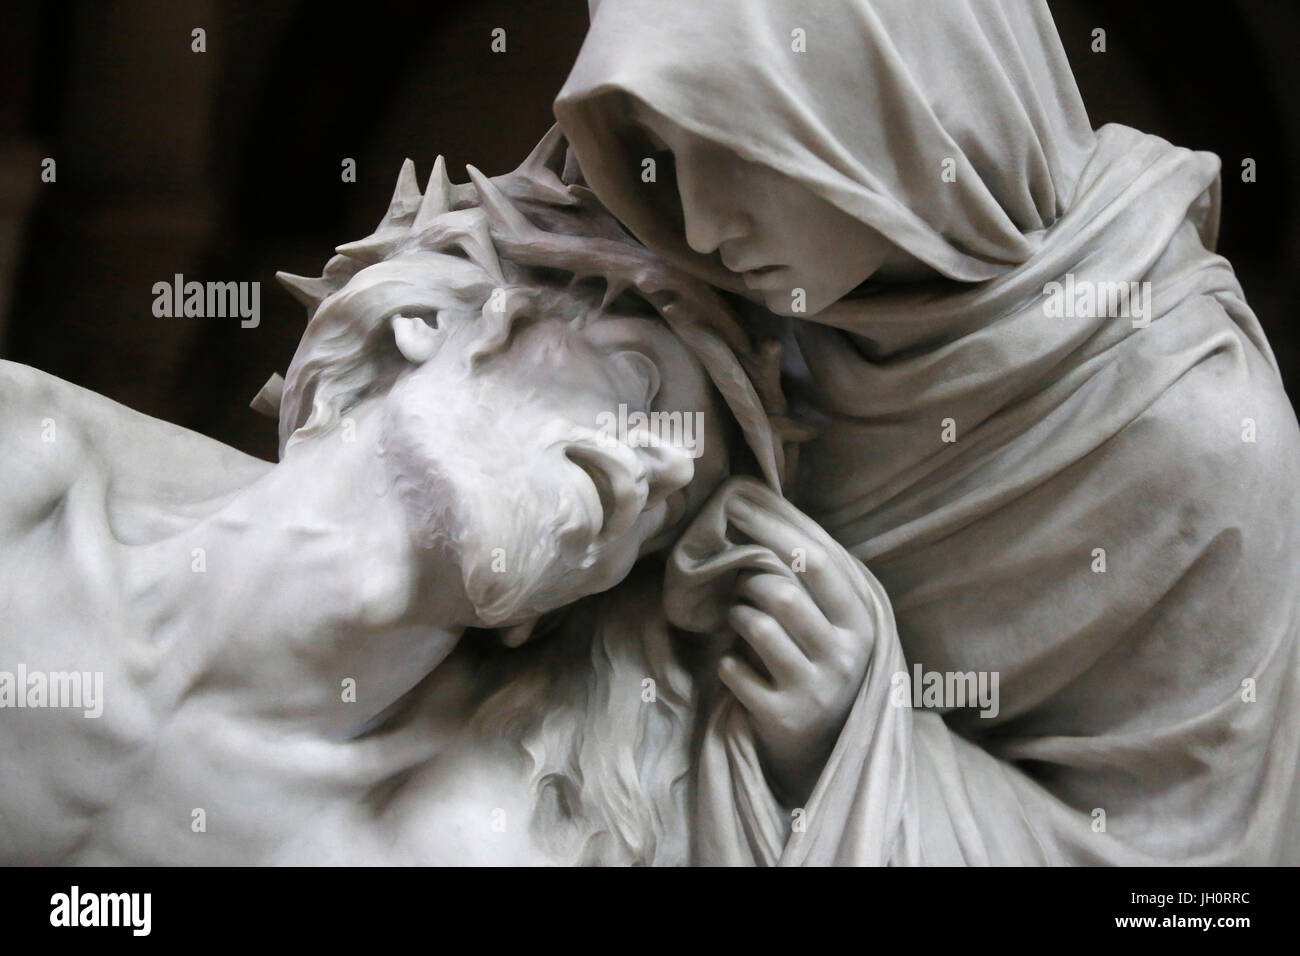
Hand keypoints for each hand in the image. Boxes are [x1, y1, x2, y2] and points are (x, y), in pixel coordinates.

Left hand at [718, 495, 875, 806]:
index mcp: (861, 621)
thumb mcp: (830, 620)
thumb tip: (760, 499)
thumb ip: (809, 574)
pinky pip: (736, 670)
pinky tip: (734, 661)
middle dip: (750, 574)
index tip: (736, 505)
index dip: (775, 529)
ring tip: (738, 616)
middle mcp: (846, 655)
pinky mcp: (783, 716)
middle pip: (785, 591)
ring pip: (759, 625)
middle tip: (735, 574)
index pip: (821, 561)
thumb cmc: (816, 662)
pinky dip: (727, 660)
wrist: (818, 747)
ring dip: (737, 613)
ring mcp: (815, 688)